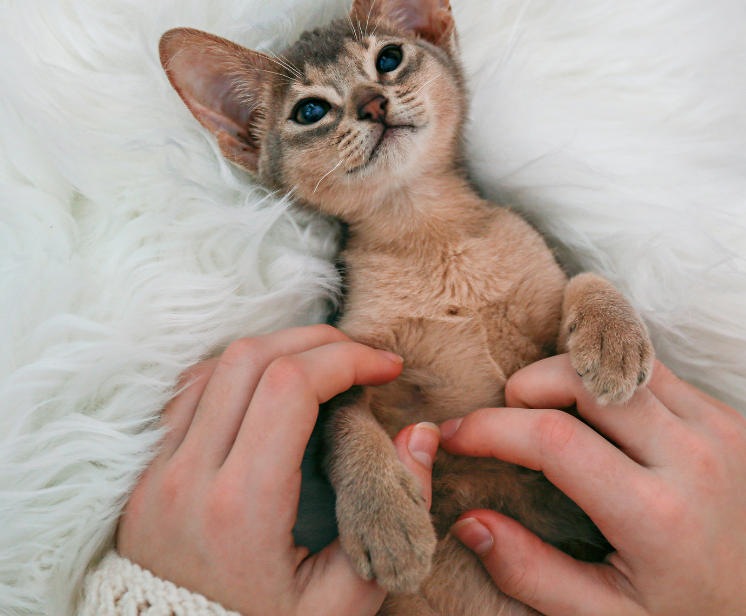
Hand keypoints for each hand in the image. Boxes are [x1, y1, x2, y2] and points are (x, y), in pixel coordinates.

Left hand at [117, 325, 440, 615]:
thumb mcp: (346, 600)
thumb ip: (393, 516)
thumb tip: (420, 436)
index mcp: (243, 506)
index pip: (290, 385)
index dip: (347, 359)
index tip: (387, 368)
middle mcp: (188, 477)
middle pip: (251, 358)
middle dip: (317, 341)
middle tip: (360, 357)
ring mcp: (155, 473)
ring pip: (213, 366)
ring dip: (275, 350)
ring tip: (320, 367)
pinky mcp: (140, 475)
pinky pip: (185, 393)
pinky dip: (234, 374)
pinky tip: (270, 388)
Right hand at [440, 357, 745, 615]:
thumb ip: (533, 573)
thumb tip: (469, 522)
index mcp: (655, 515)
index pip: (553, 440)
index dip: (491, 429)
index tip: (456, 435)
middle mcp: (689, 455)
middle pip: (586, 377)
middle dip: (529, 383)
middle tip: (503, 414)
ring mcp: (715, 426)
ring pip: (621, 360)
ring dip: (570, 372)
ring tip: (543, 406)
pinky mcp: (726, 415)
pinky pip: (655, 372)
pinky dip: (612, 379)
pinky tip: (595, 413)